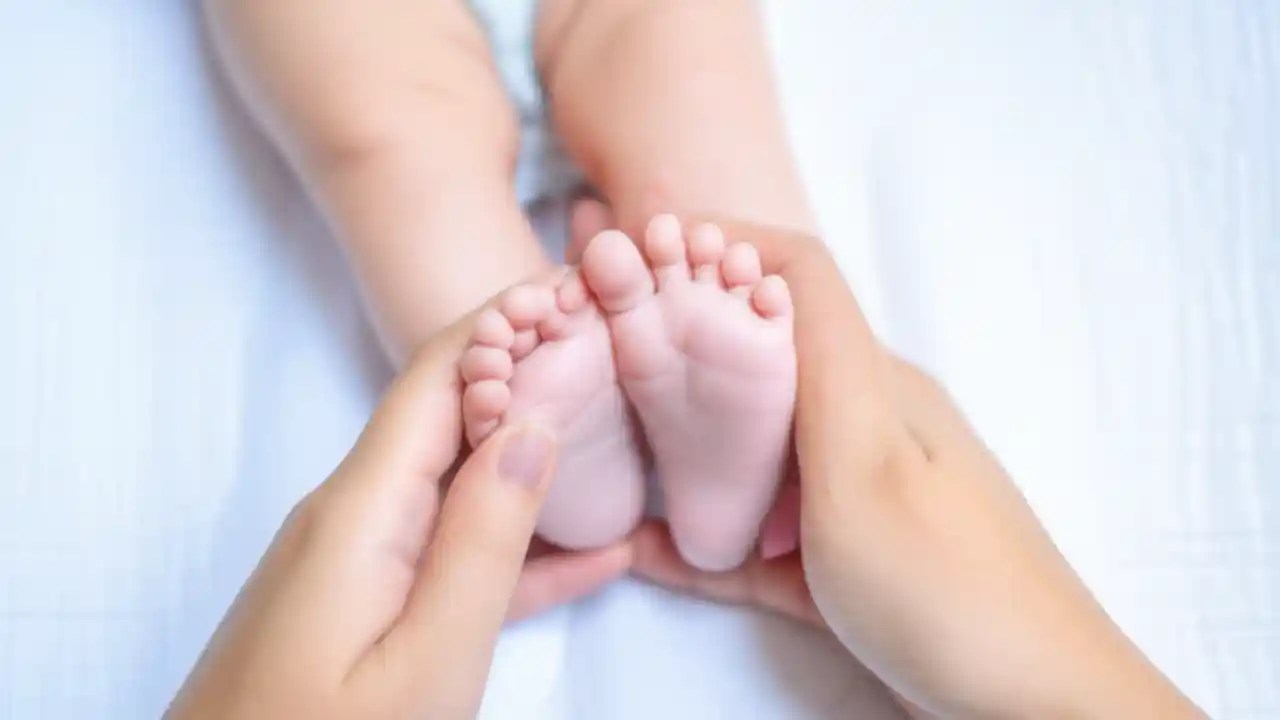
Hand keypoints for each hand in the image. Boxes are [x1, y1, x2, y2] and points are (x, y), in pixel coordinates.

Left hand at [168, 321, 630, 718]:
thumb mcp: (426, 658)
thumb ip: (483, 541)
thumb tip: (533, 424)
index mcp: (363, 508)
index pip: (440, 375)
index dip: (507, 321)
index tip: (582, 288)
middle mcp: (352, 513)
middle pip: (449, 414)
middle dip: (530, 370)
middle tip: (618, 344)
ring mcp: (355, 559)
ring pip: (458, 480)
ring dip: (532, 451)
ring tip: (616, 426)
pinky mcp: (360, 602)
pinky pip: (448, 550)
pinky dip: (514, 541)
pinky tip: (589, 549)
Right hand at [632, 218, 1202, 718]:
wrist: (1036, 705)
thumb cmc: (947, 584)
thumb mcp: (866, 467)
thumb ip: (810, 375)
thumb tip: (747, 289)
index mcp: (874, 385)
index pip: (796, 276)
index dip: (721, 243)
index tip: (636, 251)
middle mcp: (863, 426)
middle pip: (764, 361)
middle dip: (683, 343)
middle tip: (597, 348)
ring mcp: (852, 498)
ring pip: (754, 449)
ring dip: (686, 437)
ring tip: (608, 434)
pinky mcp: (841, 565)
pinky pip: (758, 535)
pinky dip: (704, 534)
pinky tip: (644, 545)